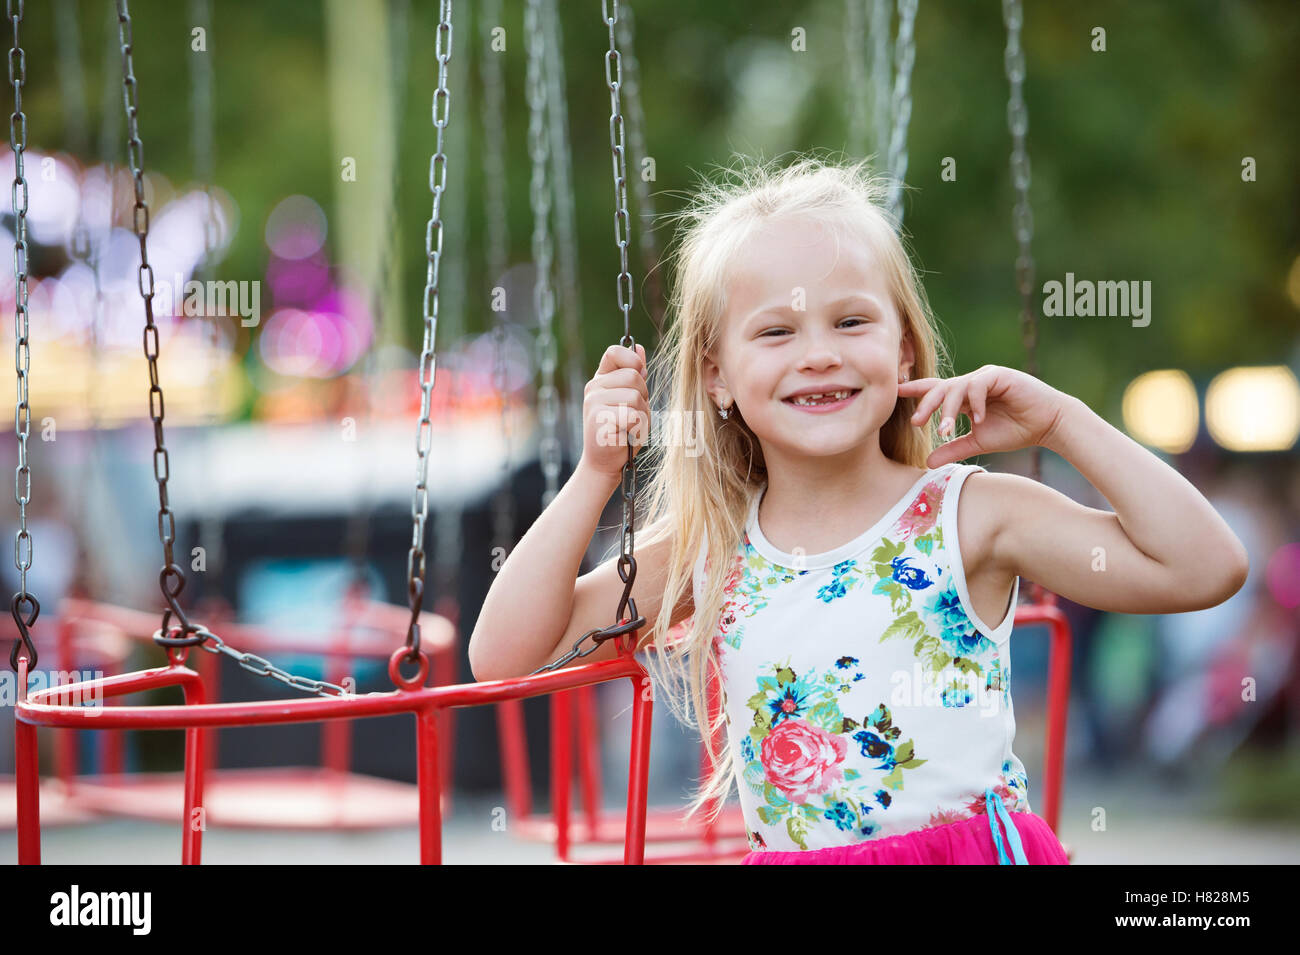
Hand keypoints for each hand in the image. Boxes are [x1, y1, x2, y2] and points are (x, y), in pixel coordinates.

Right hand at [579, 343, 650, 478]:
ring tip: (630, 428)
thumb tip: (641, 349)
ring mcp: (594, 403)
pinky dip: (638, 428)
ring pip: (636, 397)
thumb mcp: (630, 400)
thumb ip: (634, 376)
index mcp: (600, 380)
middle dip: (643, 397)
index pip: (614, 352)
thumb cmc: (621, 432)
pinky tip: (627, 436)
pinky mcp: (598, 419)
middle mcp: (594, 388)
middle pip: (634, 376)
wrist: (604, 463)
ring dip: (642, 416)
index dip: (632, 359)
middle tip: (634, 416)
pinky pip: (633, 415)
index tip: (640, 374)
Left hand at [897, 364, 1069, 467]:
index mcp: (964, 397)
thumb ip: (953, 448)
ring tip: (944, 431)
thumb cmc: (1015, 431)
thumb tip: (927, 462)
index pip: (935, 390)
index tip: (895, 393)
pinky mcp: (1000, 375)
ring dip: (948, 410)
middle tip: (915, 423)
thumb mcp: (978, 442)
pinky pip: (978, 385)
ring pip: (957, 387)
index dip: (915, 390)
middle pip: (940, 388)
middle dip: (926, 405)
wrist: (1047, 425)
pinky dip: (975, 403)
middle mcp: (971, 384)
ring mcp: (985, 377)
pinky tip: (976, 420)